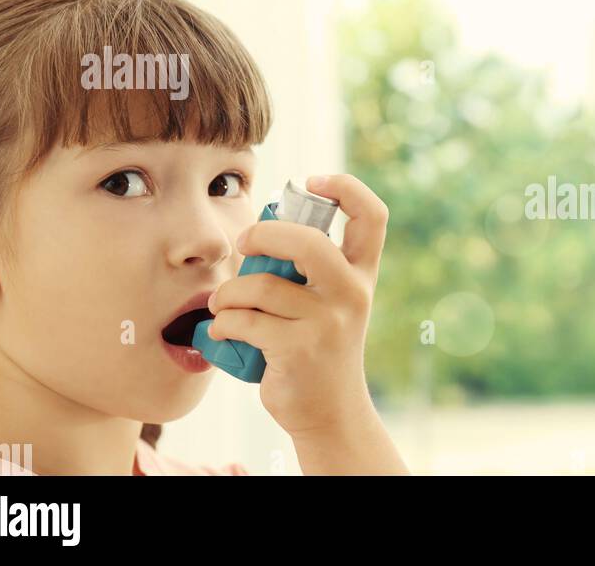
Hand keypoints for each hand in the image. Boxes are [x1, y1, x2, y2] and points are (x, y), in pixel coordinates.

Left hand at [206, 174, 386, 439]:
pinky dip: (223, 323)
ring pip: (262, 286)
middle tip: (244, 244)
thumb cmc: (318, 347)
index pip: (372, 215)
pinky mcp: (300, 349)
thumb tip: (260, 229)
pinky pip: (245, 321)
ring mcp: (329, 322)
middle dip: (263, 236)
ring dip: (228, 293)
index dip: (345, 187)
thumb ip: (309, 267)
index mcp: (362, 274)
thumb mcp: (329, 302)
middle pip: (309, 242)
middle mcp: (352, 294)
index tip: (313, 182)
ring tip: (222, 305)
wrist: (330, 412)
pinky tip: (222, 331)